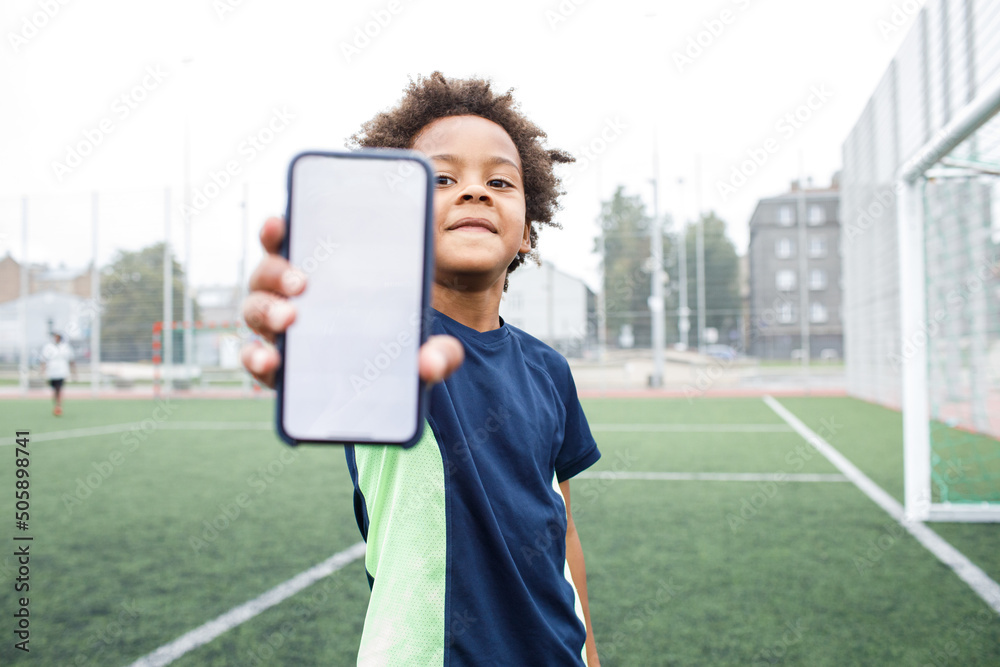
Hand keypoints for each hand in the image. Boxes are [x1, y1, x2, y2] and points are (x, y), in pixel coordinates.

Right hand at [240, 216, 463, 387]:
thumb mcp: (426, 348)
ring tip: (288, 318)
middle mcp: (293, 299)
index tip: (280, 223)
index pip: (292, 245)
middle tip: (301, 283)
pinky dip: (255, 358)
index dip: (277, 231)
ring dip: (266, 310)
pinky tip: (270, 361)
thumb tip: (432, 363)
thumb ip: (440, 353)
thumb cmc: (396, 355)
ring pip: (255, 311)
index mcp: (324, 278)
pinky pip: (253, 358)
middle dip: (276, 272)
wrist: (386, 397)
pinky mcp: (275, 368)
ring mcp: (280, 333)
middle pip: (267, 274)